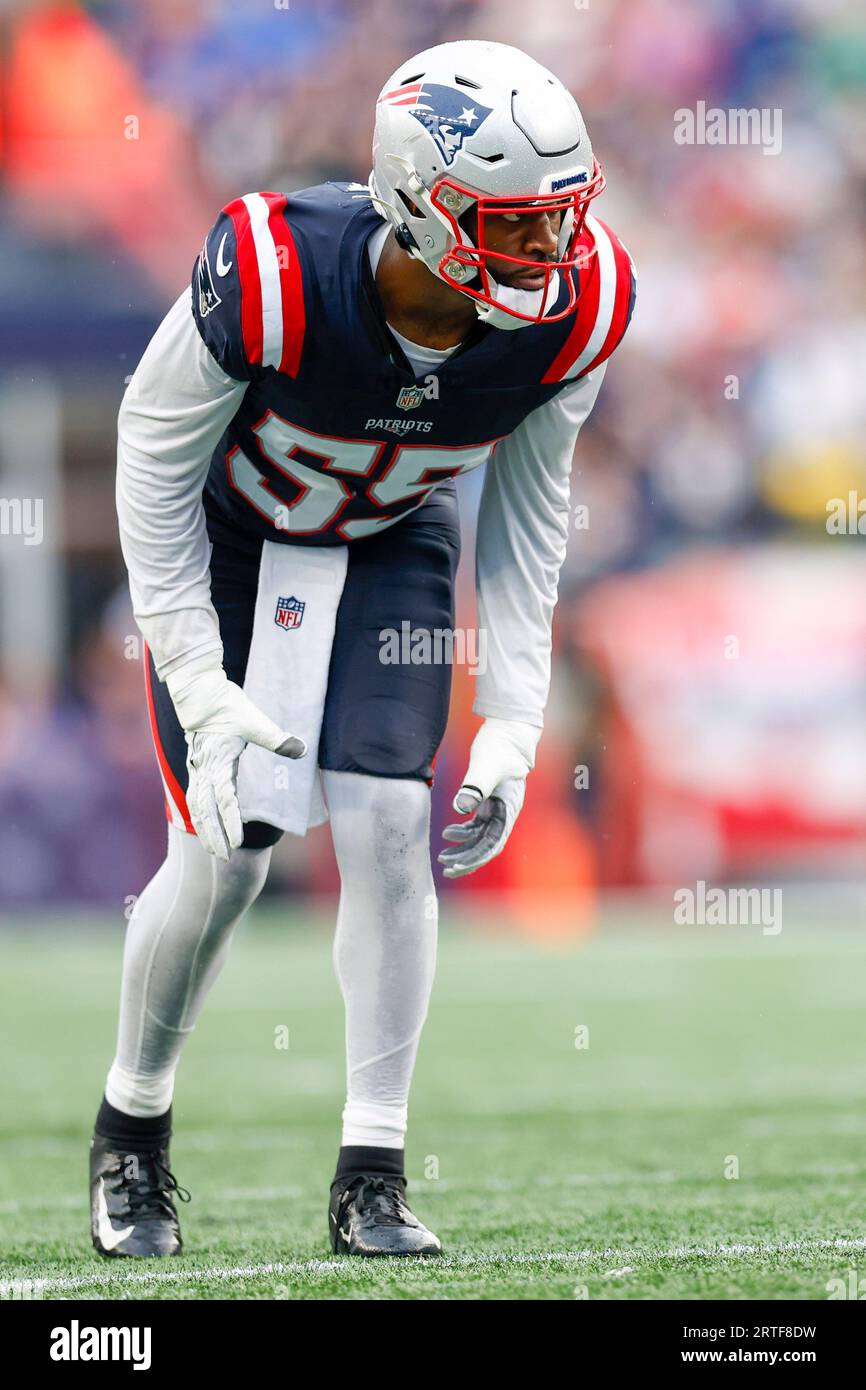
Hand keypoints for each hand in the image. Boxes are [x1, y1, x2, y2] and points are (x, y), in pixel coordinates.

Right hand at [166, 660, 304, 860]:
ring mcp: (196, 770)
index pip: (225, 798)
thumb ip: (277, 739)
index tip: (238, 842)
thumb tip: (301, 750)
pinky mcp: (194, 768)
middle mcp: (204, 769)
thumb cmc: (227, 707)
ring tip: (215, 852)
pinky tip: (205, 828)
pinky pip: (193, 798)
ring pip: (196, 808)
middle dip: (215, 836)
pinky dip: (198, 817)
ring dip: (205, 831)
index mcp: (219, 761)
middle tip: (226, 858)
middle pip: (206, 810)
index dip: (231, 822)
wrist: (198, 693)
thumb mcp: (255, 721)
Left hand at [437, 718, 539, 877]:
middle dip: (467, 860)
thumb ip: (474, 786)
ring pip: (480, 839)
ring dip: (463, 849)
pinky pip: (476, 826)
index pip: (493, 844)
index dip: (476, 858)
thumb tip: (460, 808)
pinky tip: (447, 833)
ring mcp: (497, 809)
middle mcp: (504, 813)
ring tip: (442, 855)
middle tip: (446, 867)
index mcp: (508, 809)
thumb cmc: (499, 747)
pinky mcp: (488, 802)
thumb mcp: (485, 765)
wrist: (507, 731)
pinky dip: (462, 833)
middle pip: (486, 847)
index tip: (458, 866)